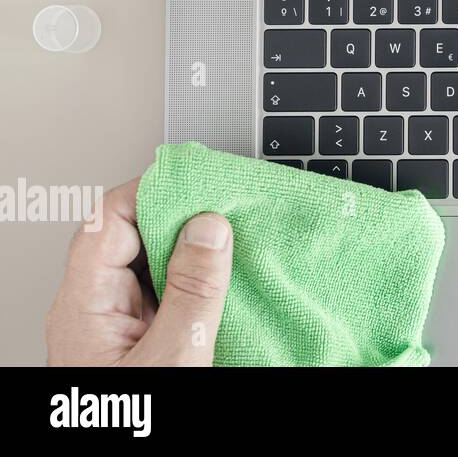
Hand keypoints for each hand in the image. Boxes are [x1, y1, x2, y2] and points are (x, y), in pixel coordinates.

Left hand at [45, 178, 232, 365]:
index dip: (152, 193)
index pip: (108, 221)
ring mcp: (111, 326)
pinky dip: (195, 280)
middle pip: (130, 238)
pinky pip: (163, 293)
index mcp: (83, 306)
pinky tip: (224, 281)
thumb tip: (209, 229)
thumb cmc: (133, 417)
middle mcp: (89, 311)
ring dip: (191, 252)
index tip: (198, 182)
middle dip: (180, 221)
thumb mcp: (173, 357)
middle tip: (226, 213)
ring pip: (149, 265)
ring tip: (232, 246)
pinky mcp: (135, 340)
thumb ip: (193, 292)